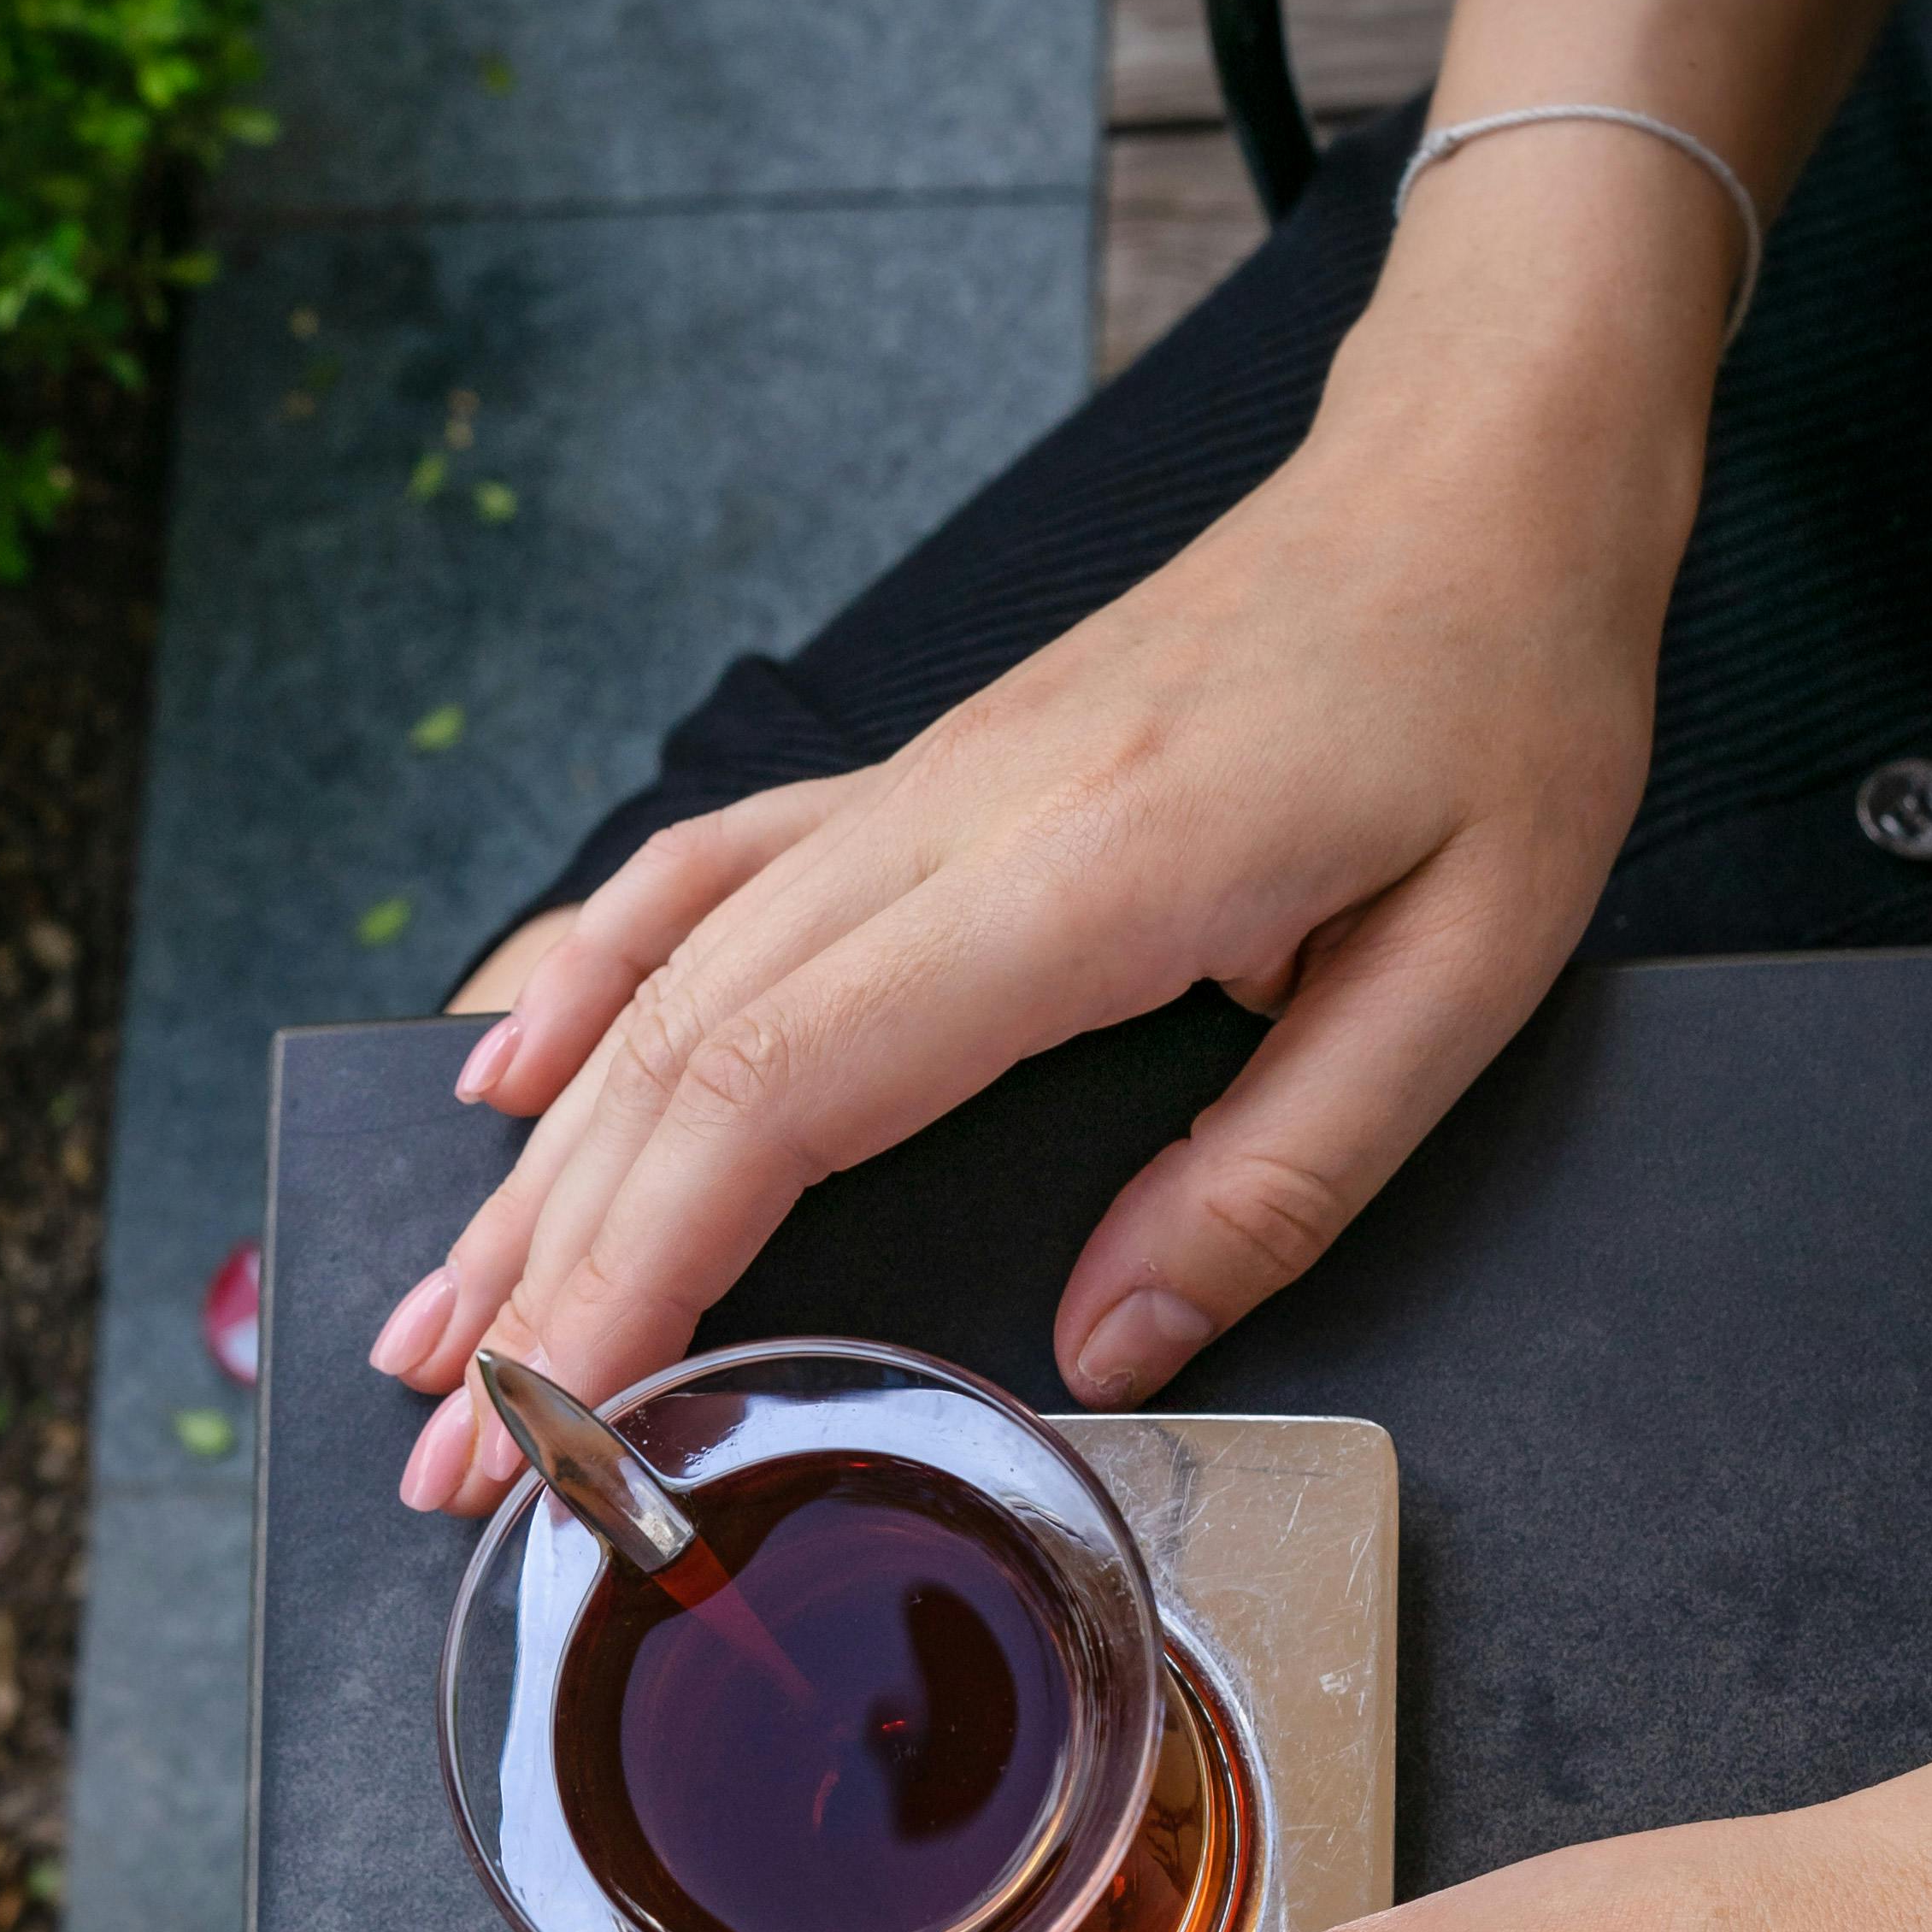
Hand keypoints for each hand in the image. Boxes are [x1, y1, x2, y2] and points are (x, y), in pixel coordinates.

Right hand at [371, 195, 1722, 1512]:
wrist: (1474, 476)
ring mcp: (921, 785)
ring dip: (536, 1168)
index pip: (790, 1086)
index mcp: (1089, 875)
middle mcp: (957, 816)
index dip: (649, 1261)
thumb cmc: (1495, 703)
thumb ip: (1283, 1172)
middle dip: (549, 1274)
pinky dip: (586, 979)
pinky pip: (706, 879)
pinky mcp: (925, 775)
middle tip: (455, 1455)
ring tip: (436, 1325)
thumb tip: (1108, 1343)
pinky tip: (511, 1077)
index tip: (568, 1407)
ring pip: (666, 981)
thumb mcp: (1470, 969)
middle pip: (684, 1057)